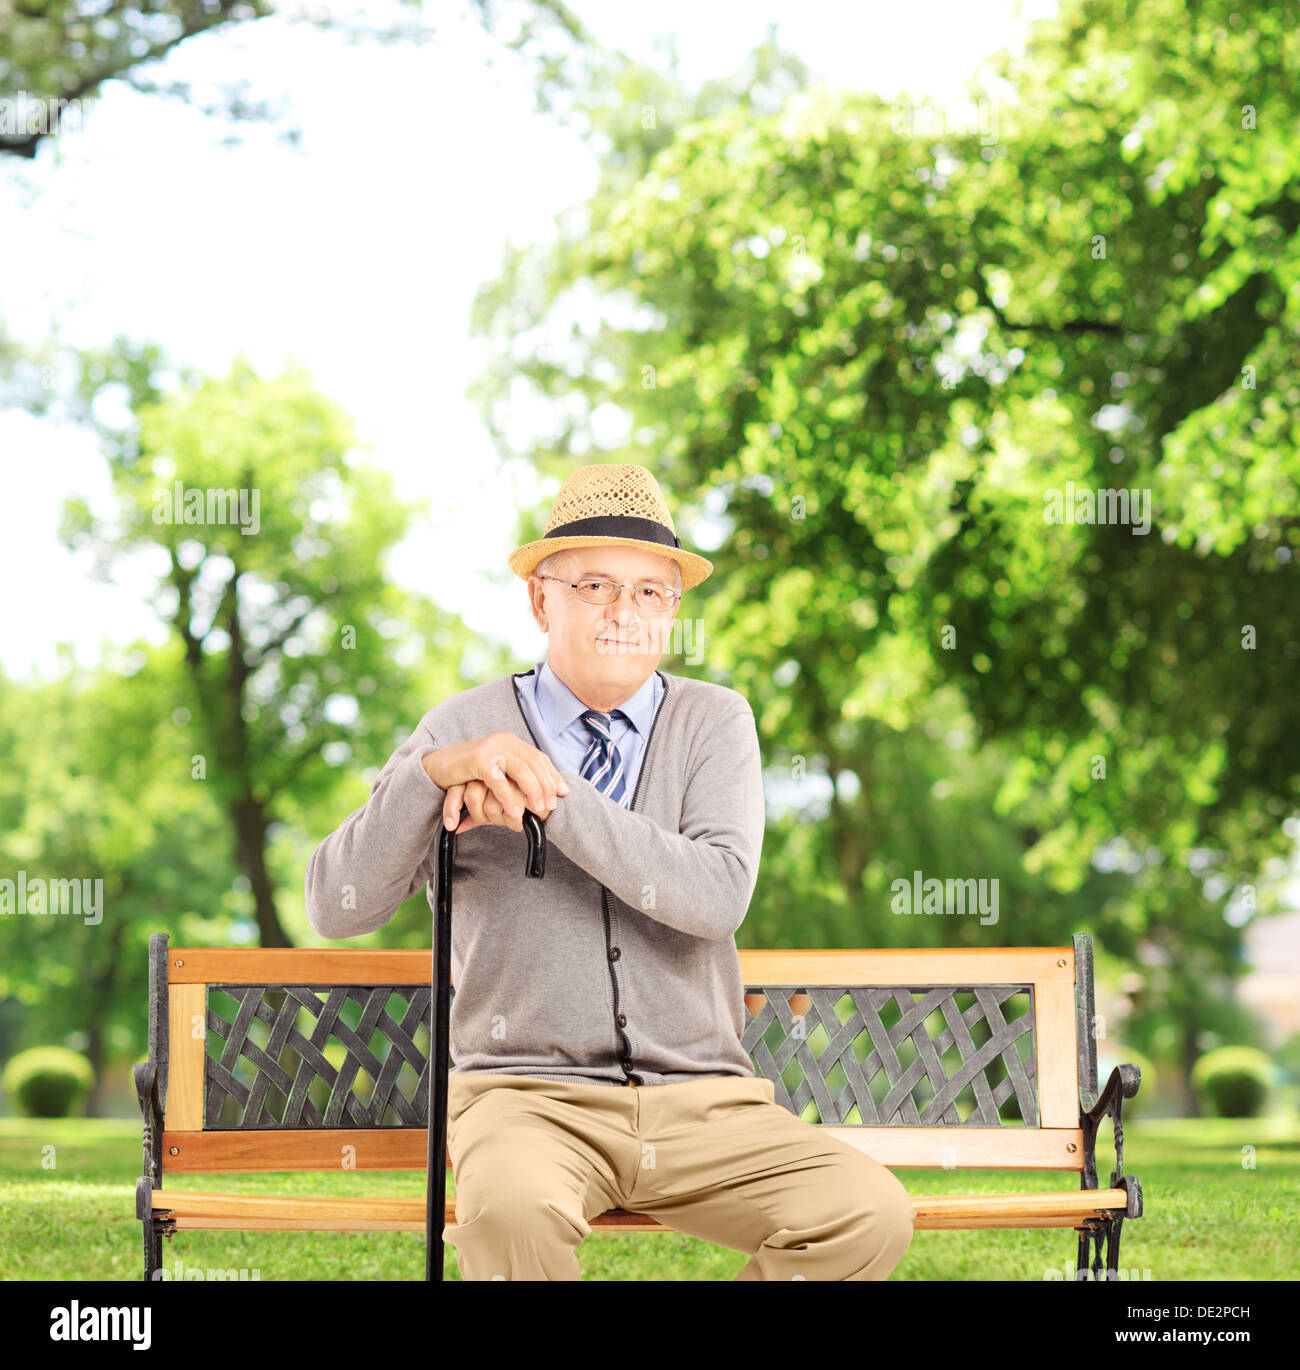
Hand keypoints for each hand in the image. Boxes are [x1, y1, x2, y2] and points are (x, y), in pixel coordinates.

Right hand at [422, 732, 567, 831]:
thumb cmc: (469, 772)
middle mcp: (505, 742)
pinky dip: (508, 797)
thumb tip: (539, 791)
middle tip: (552, 805)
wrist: (437, 766)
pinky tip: (515, 811)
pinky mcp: (478, 759)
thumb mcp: (496, 771)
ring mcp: (492, 748)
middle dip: (546, 785)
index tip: (563, 793)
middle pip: (534, 763)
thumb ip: (514, 775)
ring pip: (521, 770)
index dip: (552, 775)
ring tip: (538, 810)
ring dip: (532, 792)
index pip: (539, 758)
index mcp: (511, 743)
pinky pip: (498, 780)